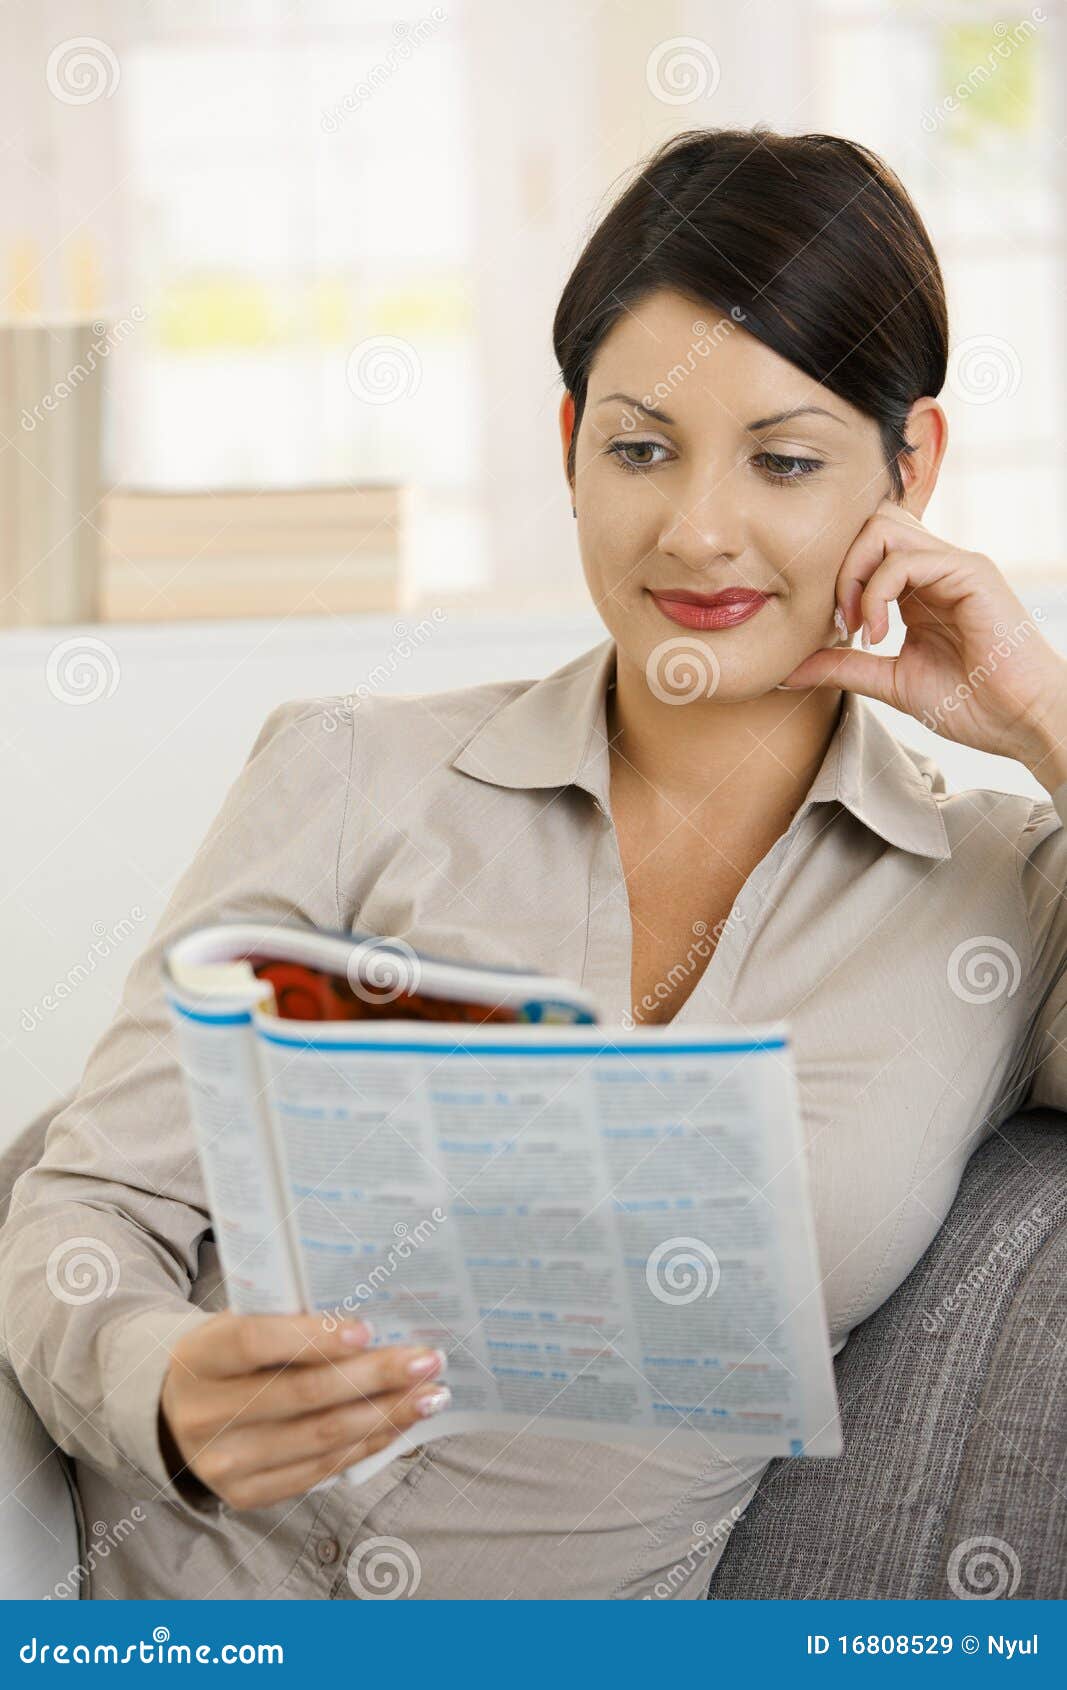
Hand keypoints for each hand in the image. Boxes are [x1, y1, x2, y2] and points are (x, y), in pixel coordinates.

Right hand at [158, 1311, 449, 1510]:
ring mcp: (225, 1462)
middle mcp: (206, 1415)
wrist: (175, 1413)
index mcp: (200, 1357)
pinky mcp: (247, 1494)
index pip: (255, 1342)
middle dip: (376, 1376)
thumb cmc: (227, 1354)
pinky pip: (321, 1469)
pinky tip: (401, 1424)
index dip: (314, 1337)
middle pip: (304, 1395)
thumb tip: (372, 1317)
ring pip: (321, 1438)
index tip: (369, 1328)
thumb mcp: (238, 1322)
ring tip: (432, 1394)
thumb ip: (287, 1317)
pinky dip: (369, 1444)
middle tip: (429, 1360)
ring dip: (387, 1415)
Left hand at [779, 498, 1066, 789]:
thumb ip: (842, 667)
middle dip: (839, 564)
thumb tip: (786, 669)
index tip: (833, 630)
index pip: (865, 545)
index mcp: (919, 586)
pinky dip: (876, 592)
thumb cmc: (971, 705)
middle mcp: (937, 566)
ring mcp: (955, 564)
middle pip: (870, 521)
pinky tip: (878, 634)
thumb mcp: (890, 682)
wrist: (1023, 722)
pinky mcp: (971, 572)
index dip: (836, 577)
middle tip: (839, 621)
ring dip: (853, 575)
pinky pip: (906, 558)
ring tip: (858, 627)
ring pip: (882, 526)